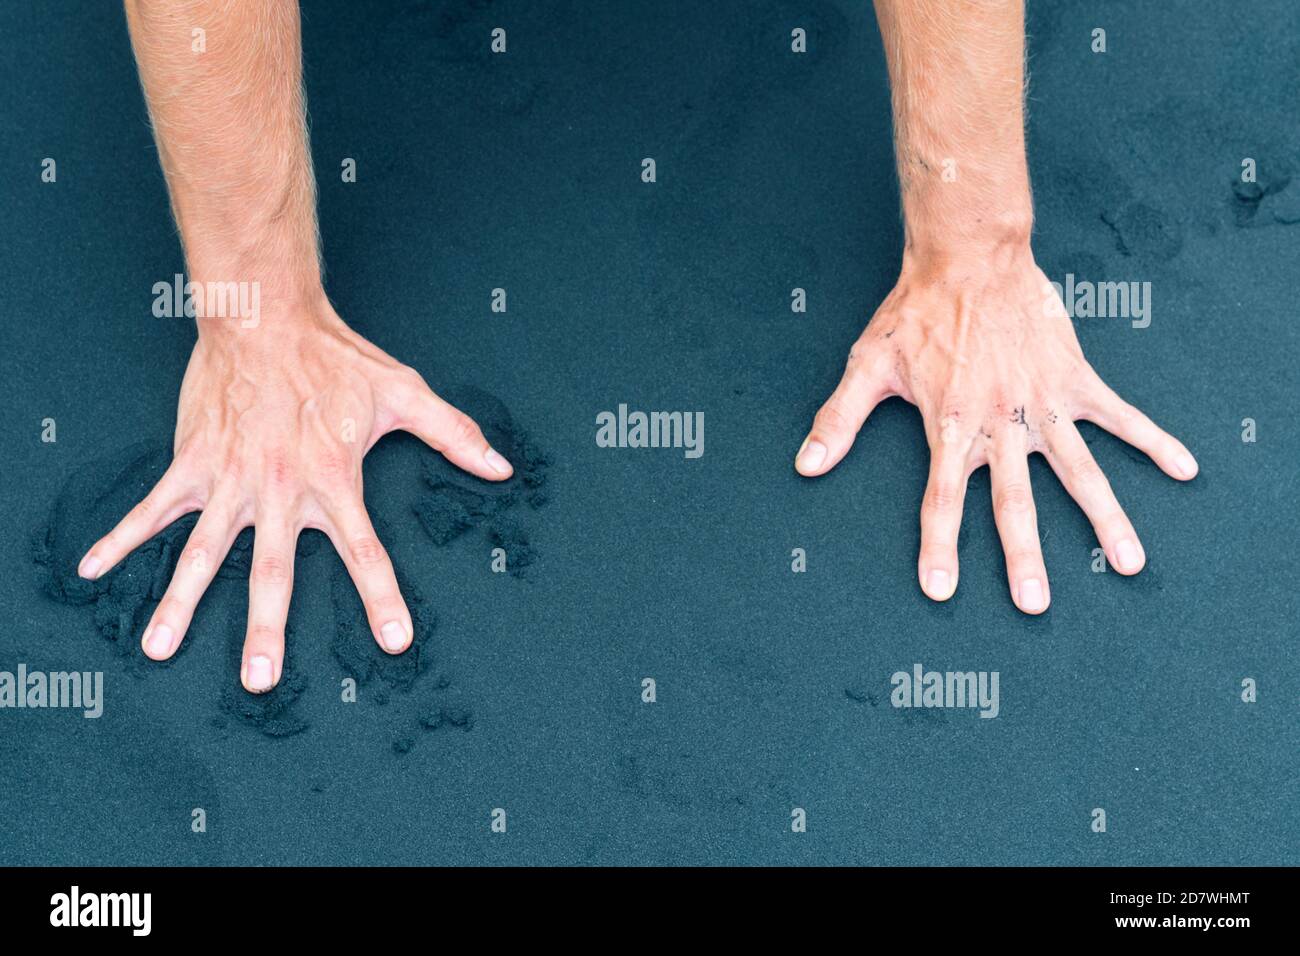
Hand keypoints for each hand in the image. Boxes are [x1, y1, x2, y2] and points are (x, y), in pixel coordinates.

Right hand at [76, 297, 512, 690]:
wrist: (267, 316)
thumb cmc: (338, 359)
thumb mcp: (406, 394)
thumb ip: (454, 435)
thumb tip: (501, 467)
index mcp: (335, 482)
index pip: (366, 553)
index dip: (382, 599)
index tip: (394, 643)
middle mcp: (281, 492)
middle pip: (274, 572)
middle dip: (266, 630)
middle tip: (260, 682)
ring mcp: (231, 481)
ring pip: (204, 552)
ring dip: (180, 602)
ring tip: (158, 649)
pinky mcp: (193, 463)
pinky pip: (153, 508)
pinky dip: (122, 537)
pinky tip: (93, 568)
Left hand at [795, 246, 1197, 613]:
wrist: (969, 256)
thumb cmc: (916, 312)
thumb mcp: (868, 365)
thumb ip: (839, 419)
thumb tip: (806, 465)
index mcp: (949, 427)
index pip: (940, 500)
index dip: (938, 547)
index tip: (940, 591)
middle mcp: (999, 425)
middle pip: (1014, 502)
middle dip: (1025, 557)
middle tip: (1037, 606)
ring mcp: (1041, 404)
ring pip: (1079, 471)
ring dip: (1105, 519)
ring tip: (1128, 564)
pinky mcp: (1073, 379)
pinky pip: (1120, 415)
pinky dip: (1152, 440)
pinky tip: (1185, 468)